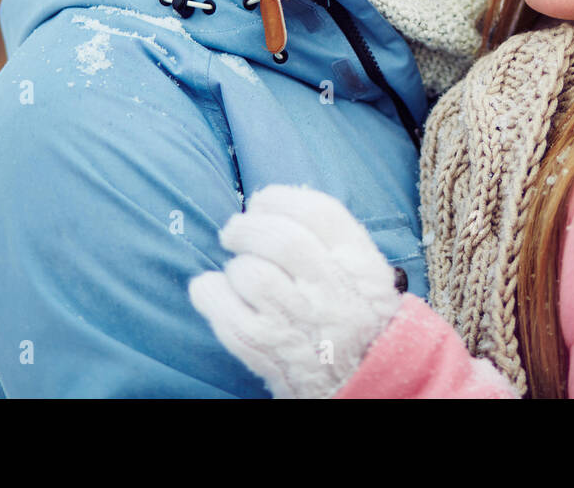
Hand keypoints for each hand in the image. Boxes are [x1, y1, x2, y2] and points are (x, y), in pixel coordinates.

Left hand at [189, 185, 403, 397]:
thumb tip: (268, 201)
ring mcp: (298, 322)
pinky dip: (211, 294)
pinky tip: (214, 291)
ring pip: (252, 275)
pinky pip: (226, 313)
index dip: (280, 199)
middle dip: (247, 227)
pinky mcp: (267, 349)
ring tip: (238, 273)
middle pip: (282, 240)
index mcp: (358, 265)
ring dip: (235, 266)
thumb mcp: (363, 270)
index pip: (320, 213)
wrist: (363, 376)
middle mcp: (332, 291)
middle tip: (233, 231)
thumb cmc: (353, 312)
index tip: (262, 202)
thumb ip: (330, 236)